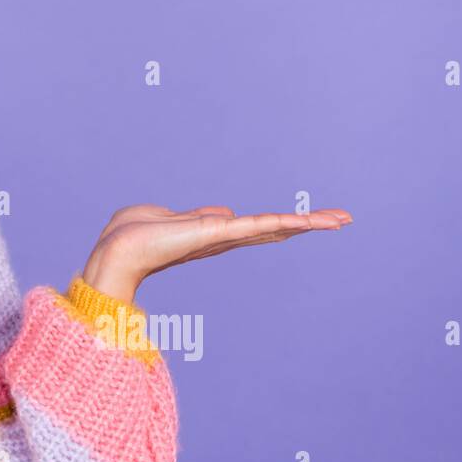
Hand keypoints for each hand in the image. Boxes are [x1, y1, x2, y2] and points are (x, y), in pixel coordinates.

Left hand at [80, 204, 352, 303]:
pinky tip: (309, 222)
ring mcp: (222, 237)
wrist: (118, 249)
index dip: (283, 225)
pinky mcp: (217, 233)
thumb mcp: (171, 218)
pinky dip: (284, 223)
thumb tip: (224, 212)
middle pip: (272, 230)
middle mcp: (223, 239)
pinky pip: (257, 225)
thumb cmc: (134, 234)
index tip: (310, 221)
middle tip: (342, 219)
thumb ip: (200, 216)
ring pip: (272, 227)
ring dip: (307, 222)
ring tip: (340, 218)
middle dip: (307, 224)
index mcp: (212, 235)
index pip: (255, 228)